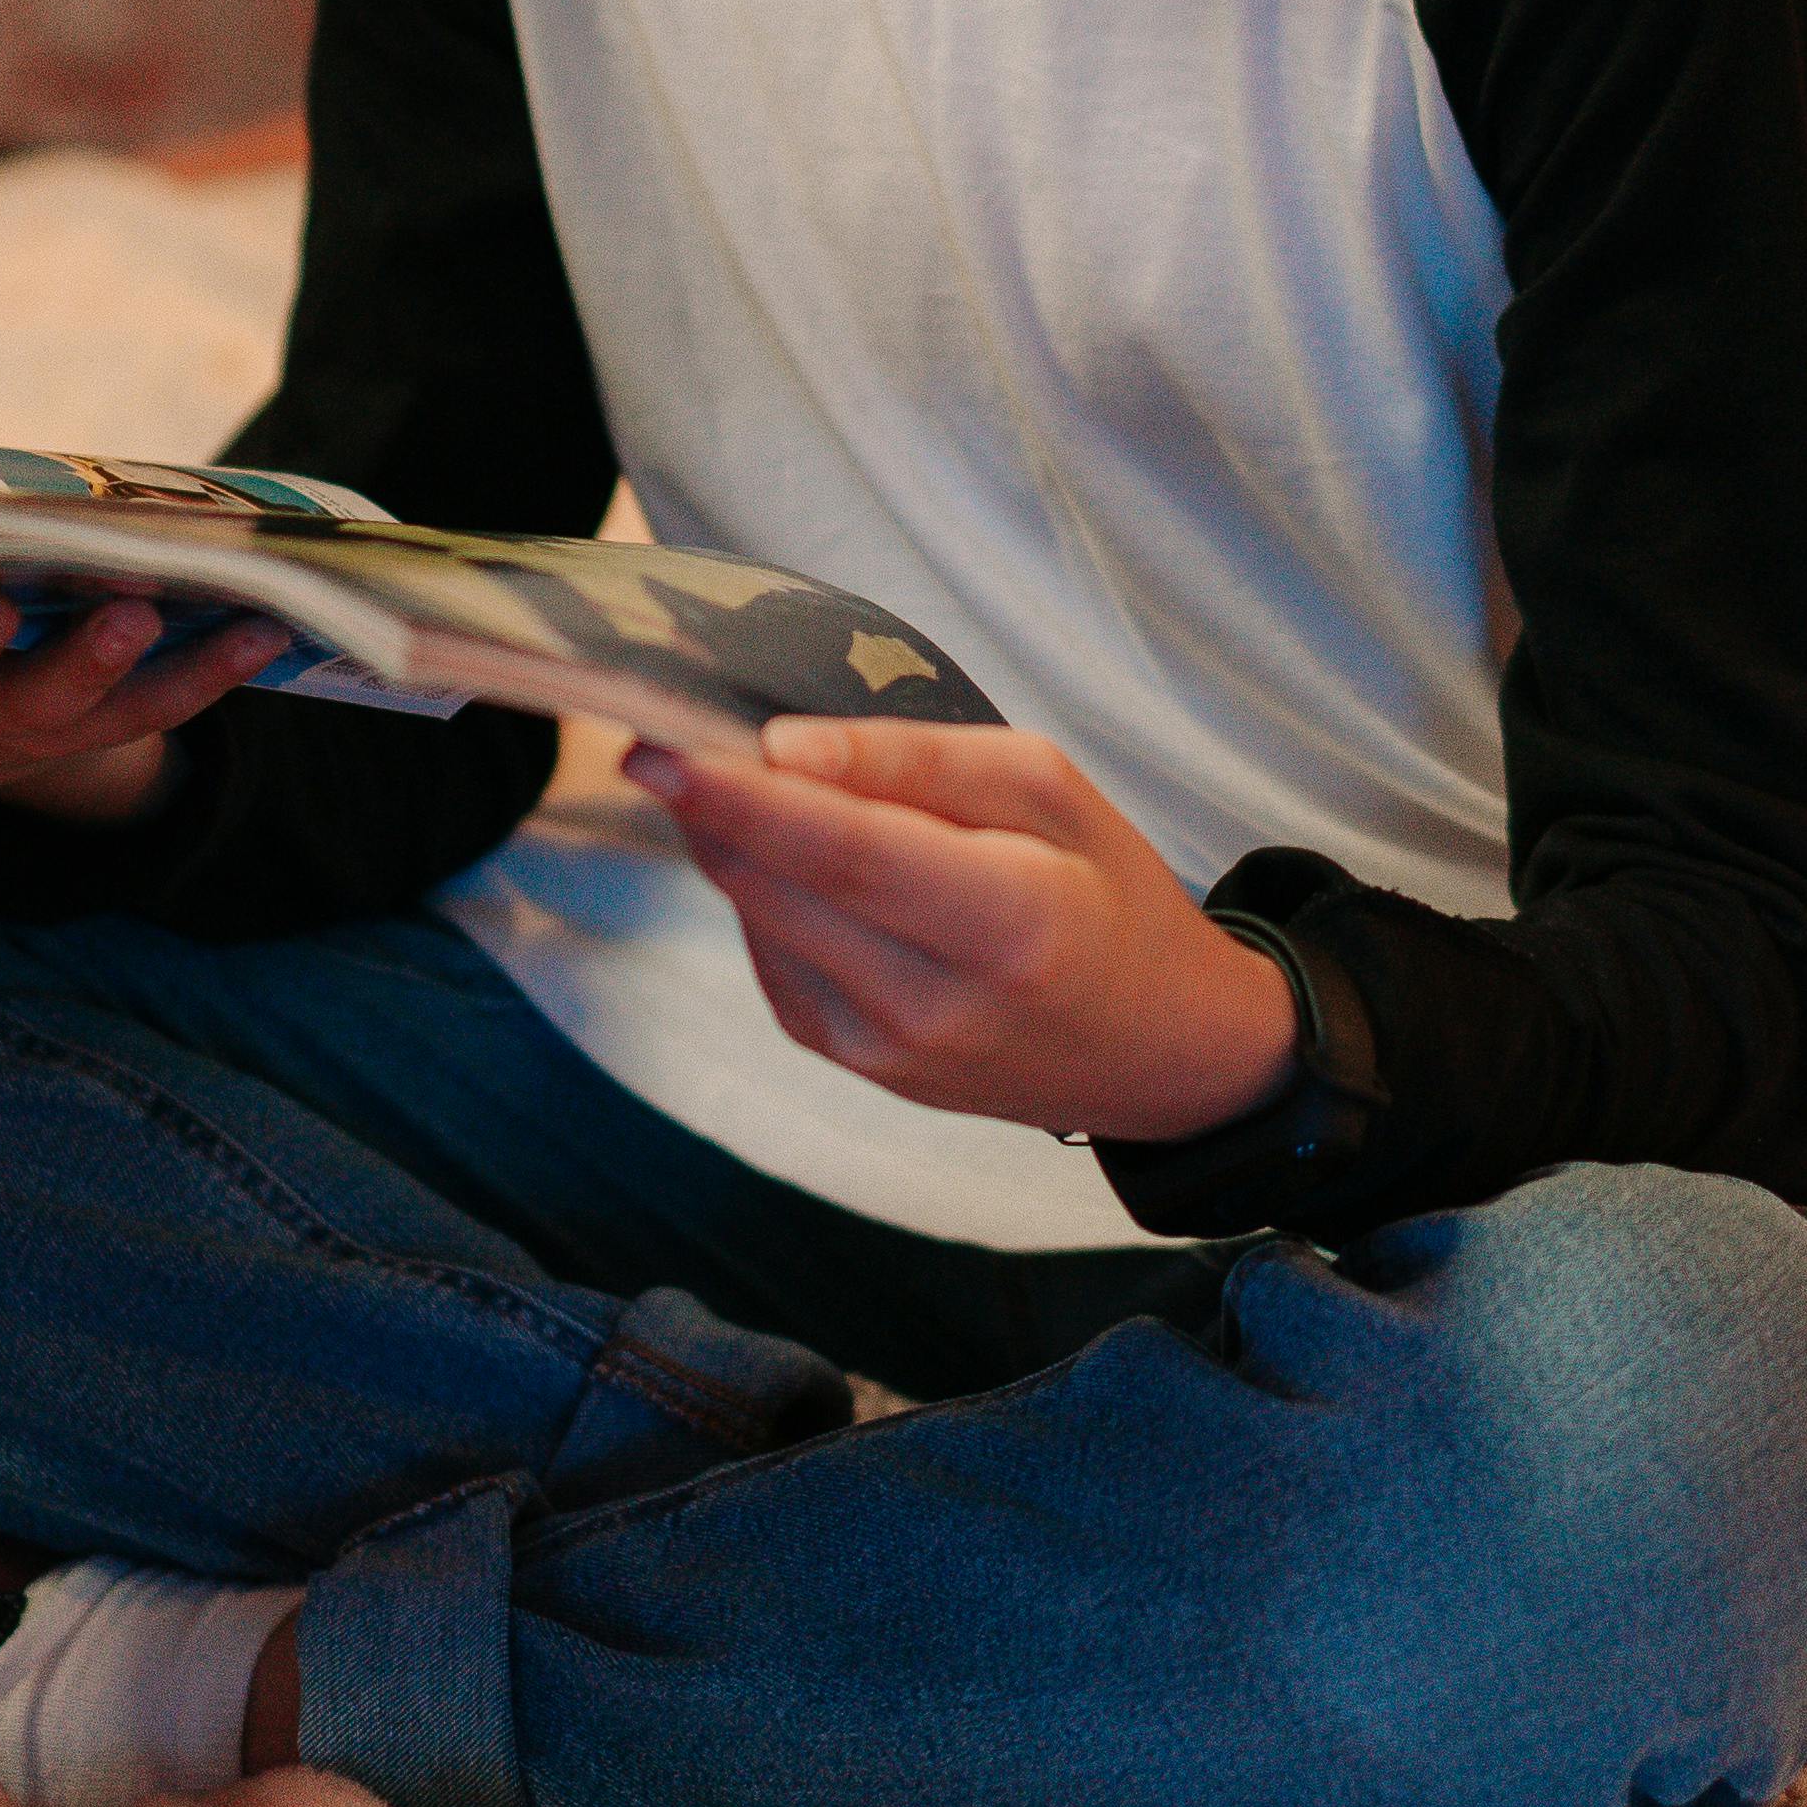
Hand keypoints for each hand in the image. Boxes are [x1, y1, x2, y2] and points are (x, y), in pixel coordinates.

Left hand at [623, 715, 1298, 1139]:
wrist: (1155, 1048)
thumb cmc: (1108, 893)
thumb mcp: (1045, 790)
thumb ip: (917, 761)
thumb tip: (784, 748)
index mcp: (1011, 922)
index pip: (848, 853)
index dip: (744, 799)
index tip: (657, 749)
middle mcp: (940, 1005)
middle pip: (783, 891)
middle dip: (705, 810)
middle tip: (651, 739)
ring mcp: (890, 1052)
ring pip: (762, 924)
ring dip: (733, 847)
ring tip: (740, 785)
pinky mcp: (857, 1066)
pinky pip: (774, 961)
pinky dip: (767, 898)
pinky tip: (801, 863)